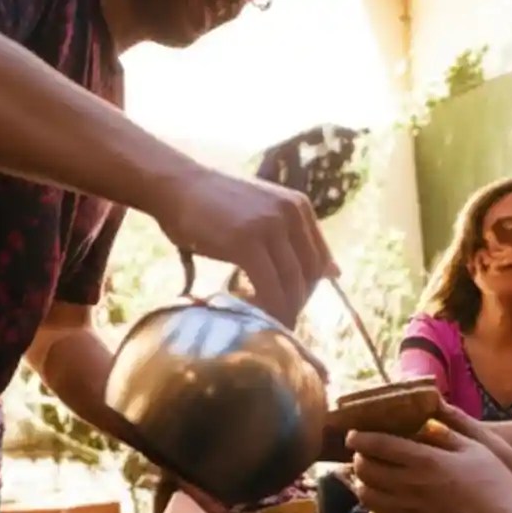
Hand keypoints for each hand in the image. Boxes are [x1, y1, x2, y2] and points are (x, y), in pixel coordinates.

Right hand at [153, 167, 335, 327]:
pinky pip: (268, 285)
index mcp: (299, 207)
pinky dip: (268, 308)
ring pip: (291, 282)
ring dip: (285, 310)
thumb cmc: (215, 204)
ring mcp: (270, 225)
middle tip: (281, 323)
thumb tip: (335, 273)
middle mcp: (291, 213)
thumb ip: (296, 239)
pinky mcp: (246, 241)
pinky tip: (257, 318)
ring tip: (271, 328)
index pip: (320, 260)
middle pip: (309, 273)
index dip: (308, 290)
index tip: (291, 307)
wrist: (176, 185)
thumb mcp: (265, 213)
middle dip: (297, 304)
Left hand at [347, 417, 511, 512]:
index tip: (354, 434)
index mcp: (425, 460)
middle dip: (359, 458)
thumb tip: (426, 418)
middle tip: (364, 454)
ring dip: (363, 484)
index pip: (377, 445)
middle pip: (365, 470)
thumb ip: (447, 431)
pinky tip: (385, 507)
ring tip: (370, 478)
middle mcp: (410, 486)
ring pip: (366, 497)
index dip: (359, 437)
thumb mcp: (476, 448)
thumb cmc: (496, 485)